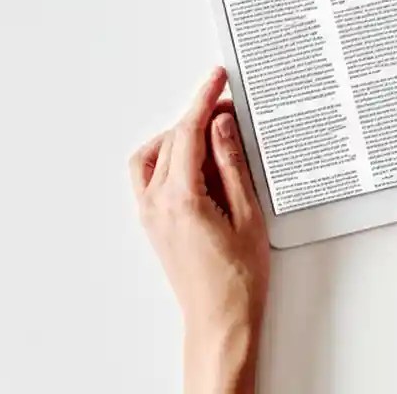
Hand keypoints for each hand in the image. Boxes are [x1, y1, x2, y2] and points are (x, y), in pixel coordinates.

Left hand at [130, 68, 268, 393]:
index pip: (187, 132)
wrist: (220, 320)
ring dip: (180, 139)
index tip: (216, 78)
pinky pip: (152, 177)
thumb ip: (231, 164)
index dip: (203, 99)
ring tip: (216, 138)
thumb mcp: (247, 213)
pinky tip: (200, 165)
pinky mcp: (153, 224)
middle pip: (170, 141)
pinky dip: (171, 160)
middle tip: (230, 112)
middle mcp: (156, 204)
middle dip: (197, 119)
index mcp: (179, 198)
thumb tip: (222, 125)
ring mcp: (150, 215)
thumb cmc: (238, 279)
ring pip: (154, 157)